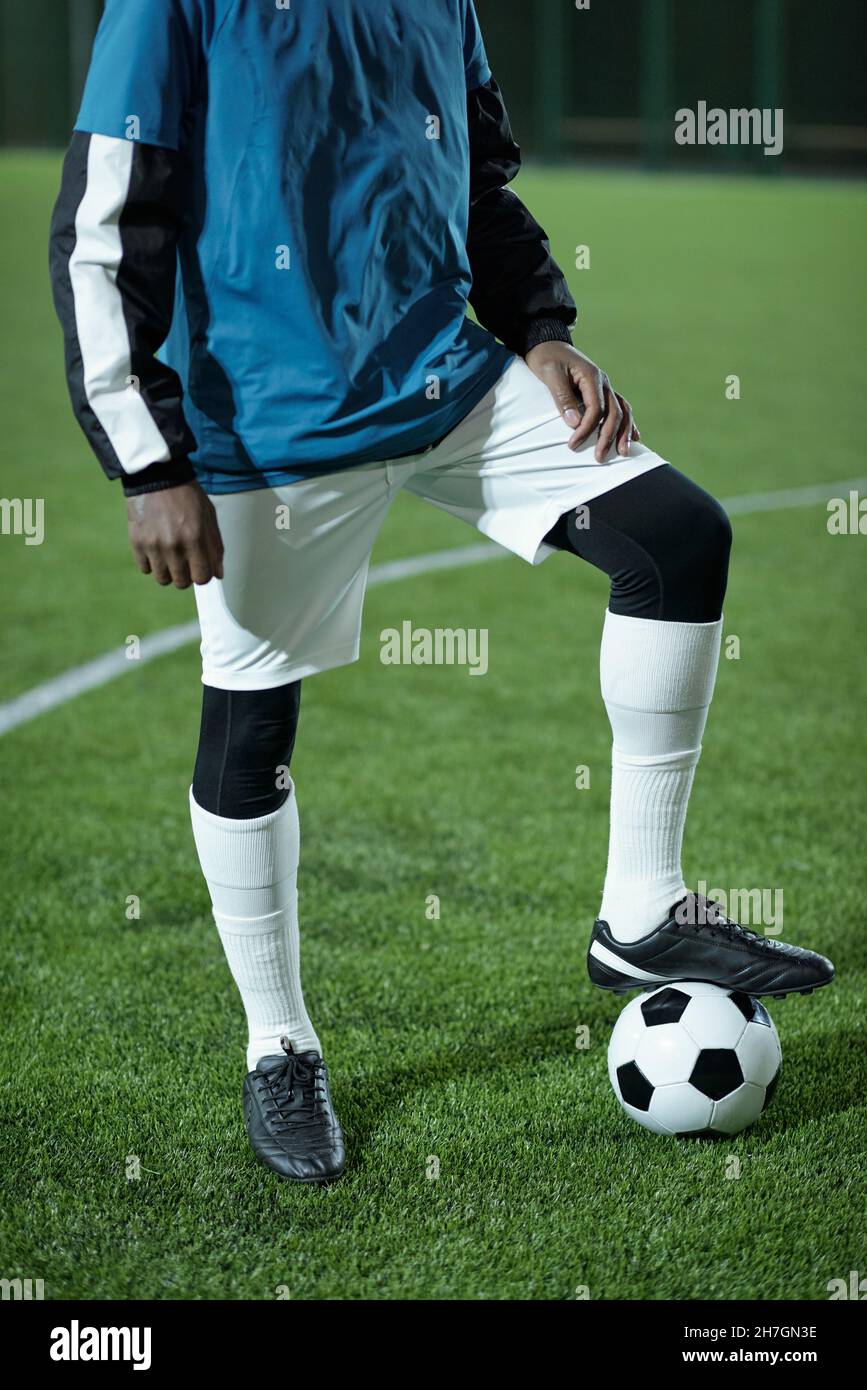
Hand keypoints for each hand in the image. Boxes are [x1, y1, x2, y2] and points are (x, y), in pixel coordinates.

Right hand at [126, 481, 223, 588]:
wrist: (156, 476)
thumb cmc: (187, 495)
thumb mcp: (208, 516)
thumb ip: (215, 547)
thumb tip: (218, 574)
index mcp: (195, 538)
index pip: (202, 577)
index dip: (203, 575)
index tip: (200, 568)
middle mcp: (173, 545)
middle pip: (181, 582)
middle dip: (186, 575)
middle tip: (184, 561)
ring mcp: (153, 545)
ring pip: (162, 578)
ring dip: (168, 571)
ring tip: (169, 555)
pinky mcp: (137, 542)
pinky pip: (145, 568)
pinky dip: (151, 563)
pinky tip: (156, 548)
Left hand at [524, 341, 639, 461]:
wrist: (548, 343)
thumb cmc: (547, 358)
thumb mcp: (550, 374)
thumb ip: (563, 397)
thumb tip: (574, 423)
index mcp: (591, 376)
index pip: (596, 408)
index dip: (587, 428)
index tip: (573, 444)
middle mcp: (603, 382)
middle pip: (614, 412)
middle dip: (608, 436)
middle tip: (599, 458)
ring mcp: (605, 387)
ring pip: (622, 411)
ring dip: (624, 432)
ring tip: (624, 452)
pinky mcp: (601, 392)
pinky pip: (619, 408)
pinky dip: (628, 423)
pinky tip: (634, 437)